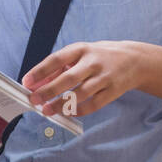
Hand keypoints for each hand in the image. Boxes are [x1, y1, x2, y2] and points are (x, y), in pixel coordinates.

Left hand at [23, 40, 149, 117]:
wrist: (134, 60)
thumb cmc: (100, 56)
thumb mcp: (81, 54)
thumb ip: (60, 67)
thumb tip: (37, 83)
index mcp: (81, 49)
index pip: (57, 59)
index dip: (40, 71)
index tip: (27, 82)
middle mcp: (93, 62)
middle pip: (68, 78)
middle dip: (48, 90)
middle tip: (34, 99)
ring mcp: (104, 77)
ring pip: (80, 94)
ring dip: (61, 104)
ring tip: (47, 110)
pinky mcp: (113, 91)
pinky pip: (93, 104)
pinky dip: (79, 110)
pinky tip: (68, 113)